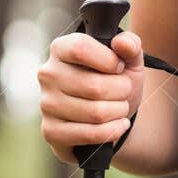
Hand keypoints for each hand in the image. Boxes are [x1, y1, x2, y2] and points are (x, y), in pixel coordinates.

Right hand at [37, 29, 146, 166]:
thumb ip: (131, 44)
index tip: (119, 67)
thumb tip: (124, 43)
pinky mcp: (51, 131)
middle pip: (94, 86)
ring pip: (95, 113)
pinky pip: (89, 134)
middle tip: (124, 90)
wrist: (109, 113)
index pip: (80, 49)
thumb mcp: (129, 59)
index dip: (108, 60)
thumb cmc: (115, 80)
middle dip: (121, 90)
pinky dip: (112, 130)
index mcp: (61, 48)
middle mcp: (48, 75)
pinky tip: (119, 124)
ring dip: (119, 111)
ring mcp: (47, 104)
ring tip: (121, 107)